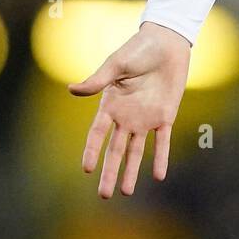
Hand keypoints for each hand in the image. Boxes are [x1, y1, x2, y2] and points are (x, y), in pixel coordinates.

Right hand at [68, 22, 192, 197]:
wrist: (167, 43)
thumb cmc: (138, 49)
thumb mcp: (116, 64)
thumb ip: (97, 80)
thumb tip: (72, 89)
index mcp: (111, 103)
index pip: (97, 133)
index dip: (91, 150)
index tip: (86, 169)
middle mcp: (126, 115)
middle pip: (115, 149)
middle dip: (109, 172)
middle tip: (103, 195)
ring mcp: (145, 117)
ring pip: (136, 151)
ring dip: (131, 171)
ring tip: (125, 192)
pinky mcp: (165, 115)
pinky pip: (162, 141)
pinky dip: (161, 157)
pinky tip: (159, 175)